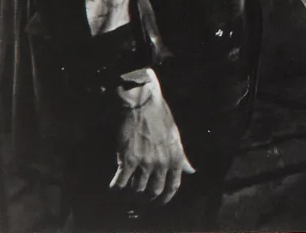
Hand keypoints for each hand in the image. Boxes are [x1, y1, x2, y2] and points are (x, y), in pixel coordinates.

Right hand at [109, 69, 194, 204]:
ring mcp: (145, 162)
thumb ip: (182, 156)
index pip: (174, 186)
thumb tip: (191, 171)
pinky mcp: (128, 159)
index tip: (157, 203)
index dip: (165, 199)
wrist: (143, 101)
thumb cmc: (160, 116)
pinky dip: (116, 188)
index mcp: (176, 156)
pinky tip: (114, 187)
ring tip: (126, 194)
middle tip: (138, 201)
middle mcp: (163, 162)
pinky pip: (120, 183)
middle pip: (154, 192)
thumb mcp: (176, 136)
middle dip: (145, 200)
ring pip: (137, 190)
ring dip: (130, 195)